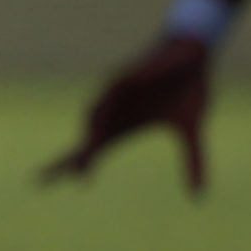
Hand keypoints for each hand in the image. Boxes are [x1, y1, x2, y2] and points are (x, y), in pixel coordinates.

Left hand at [42, 34, 211, 195]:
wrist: (194, 54)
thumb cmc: (188, 89)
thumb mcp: (190, 130)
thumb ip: (193, 161)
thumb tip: (198, 196)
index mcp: (125, 126)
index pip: (95, 148)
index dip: (84, 165)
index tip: (79, 184)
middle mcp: (115, 111)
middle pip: (85, 137)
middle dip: (69, 158)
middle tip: (52, 177)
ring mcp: (117, 93)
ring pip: (94, 116)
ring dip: (88, 136)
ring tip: (83, 160)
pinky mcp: (125, 75)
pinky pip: (108, 92)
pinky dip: (102, 107)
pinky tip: (96, 124)